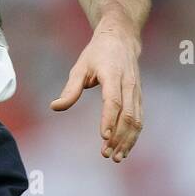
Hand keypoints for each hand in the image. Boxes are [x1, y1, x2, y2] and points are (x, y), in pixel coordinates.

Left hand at [50, 23, 142, 162]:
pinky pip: (139, 119)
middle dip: (118, 137)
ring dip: (128, 140)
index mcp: (113, 75)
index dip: (109, 119)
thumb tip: (55, 107)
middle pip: (128, 115)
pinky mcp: (139, 97)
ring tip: (116, 157)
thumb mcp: (80, 67)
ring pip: (137, 120)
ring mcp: (136, 91)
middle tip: (106, 154)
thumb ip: (70, 89)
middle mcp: (129, 84)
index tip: (103, 137)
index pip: (113, 101)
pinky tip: (124, 148)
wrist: (121, 38)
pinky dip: (133, 136)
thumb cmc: (97, 53)